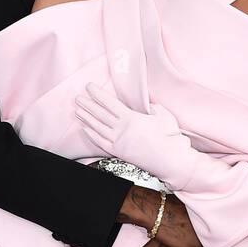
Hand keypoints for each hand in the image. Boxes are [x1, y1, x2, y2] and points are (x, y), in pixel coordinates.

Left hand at [75, 83, 197, 188]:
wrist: (170, 160)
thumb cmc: (170, 137)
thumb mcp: (164, 115)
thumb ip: (154, 108)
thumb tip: (149, 106)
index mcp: (131, 118)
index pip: (109, 103)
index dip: (98, 94)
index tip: (89, 87)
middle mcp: (122, 130)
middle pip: (100, 115)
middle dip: (88, 105)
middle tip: (77, 98)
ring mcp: (119, 142)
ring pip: (98, 128)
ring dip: (86, 119)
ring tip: (77, 111)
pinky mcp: (119, 153)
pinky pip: (101, 143)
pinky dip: (92, 135)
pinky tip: (85, 128)